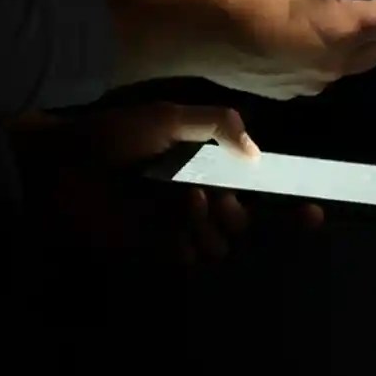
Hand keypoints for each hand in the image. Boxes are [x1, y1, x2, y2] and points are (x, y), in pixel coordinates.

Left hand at [13, 103, 322, 265]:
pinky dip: (189, 242)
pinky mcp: (153, 250)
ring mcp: (176, 227)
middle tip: (214, 197)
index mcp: (205, 167)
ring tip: (187, 205)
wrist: (63, 165)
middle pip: (245, 223)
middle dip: (238, 213)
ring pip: (220, 244)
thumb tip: (256, 154)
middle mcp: (197, 199)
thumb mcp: (169, 116)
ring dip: (211, 226)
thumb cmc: (114, 136)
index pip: (256, 190)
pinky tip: (173, 222)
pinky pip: (190, 259)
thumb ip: (217, 124)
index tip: (312, 210)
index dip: (288, 206)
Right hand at [106, 0, 375, 98]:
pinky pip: (321, 71)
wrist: (199, 31)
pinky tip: (291, 36)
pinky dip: (319, 54)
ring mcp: (316, 83)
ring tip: (319, 15)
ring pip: (351, 62)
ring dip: (349, 40)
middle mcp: (339, 64)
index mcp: (348, 29)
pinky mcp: (292, 93)